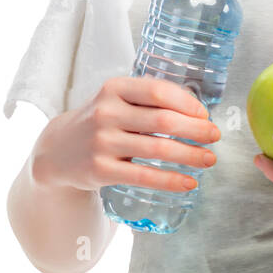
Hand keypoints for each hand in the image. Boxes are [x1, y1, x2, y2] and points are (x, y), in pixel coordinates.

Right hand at [33, 76, 220, 193]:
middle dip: (196, 130)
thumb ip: (150, 99)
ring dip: (190, 155)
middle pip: (163, 121)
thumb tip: (199, 114)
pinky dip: (170, 180)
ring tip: (209, 159)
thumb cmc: (102, 120)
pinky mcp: (100, 170)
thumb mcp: (118, 100)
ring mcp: (101, 142)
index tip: (205, 115)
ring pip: (157, 149)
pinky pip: (143, 176)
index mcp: (114, 89)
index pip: (158, 91)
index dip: (187, 103)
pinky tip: (189, 183)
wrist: (57, 150)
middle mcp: (106, 113)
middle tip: (215, 136)